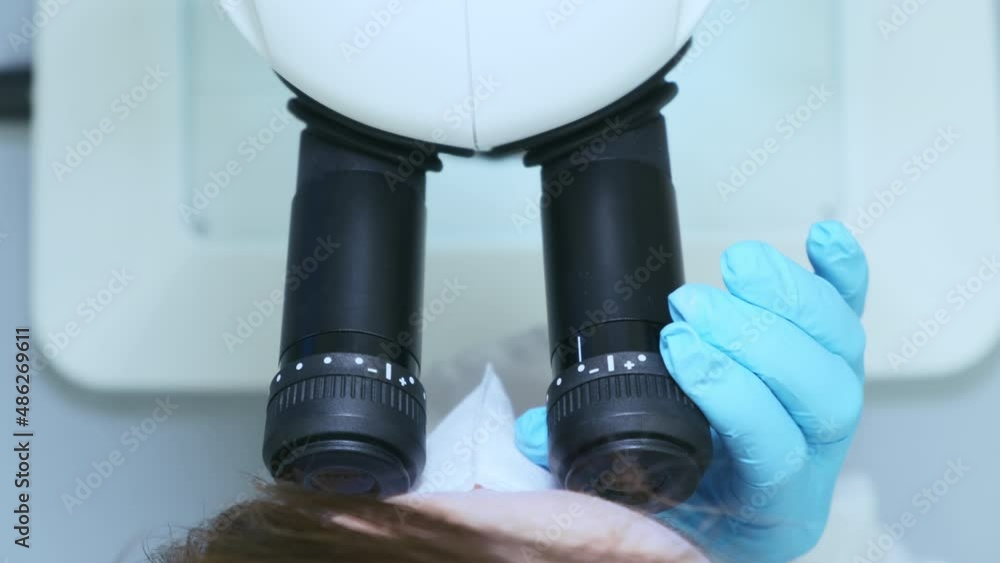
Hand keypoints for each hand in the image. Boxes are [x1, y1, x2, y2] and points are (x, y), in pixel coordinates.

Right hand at [515, 221, 868, 562]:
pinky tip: (820, 241)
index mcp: (772, 503)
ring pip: (840, 348)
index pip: (773, 446)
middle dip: (752, 337)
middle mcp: (818, 456)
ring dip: (787, 299)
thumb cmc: (695, 506)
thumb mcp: (641, 499)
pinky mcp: (836, 364)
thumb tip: (536, 432)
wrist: (737, 514)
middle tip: (690, 305)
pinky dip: (843, 273)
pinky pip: (856, 315)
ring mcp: (832, 408)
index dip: (730, 391)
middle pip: (818, 391)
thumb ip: (589, 469)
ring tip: (734, 267)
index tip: (676, 349)